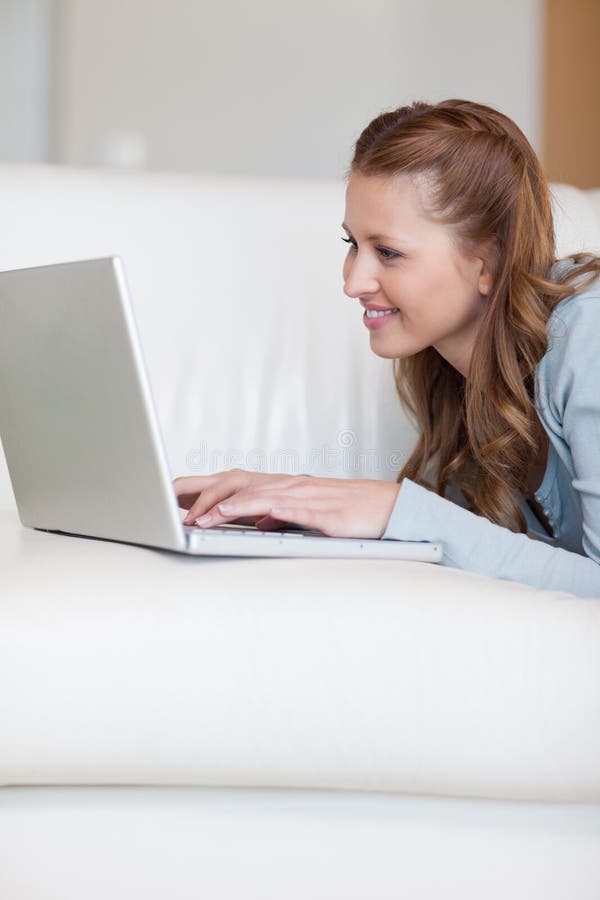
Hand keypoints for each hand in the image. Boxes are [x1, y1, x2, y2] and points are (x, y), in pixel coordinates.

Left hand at [172, 468, 401, 538]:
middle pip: (237, 483)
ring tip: (198, 520)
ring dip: (223, 507)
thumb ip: (282, 515)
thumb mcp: (308, 515)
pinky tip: (242, 516)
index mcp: (284, 487)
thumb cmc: (351, 512)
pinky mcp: (320, 512)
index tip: (174, 500)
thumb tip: (259, 522)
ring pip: (255, 495)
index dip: (204, 489)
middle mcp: (290, 485)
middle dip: (202, 494)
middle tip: (174, 509)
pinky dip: (259, 511)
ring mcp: (304, 496)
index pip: (236, 483)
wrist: (389, 509)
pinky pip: (284, 509)